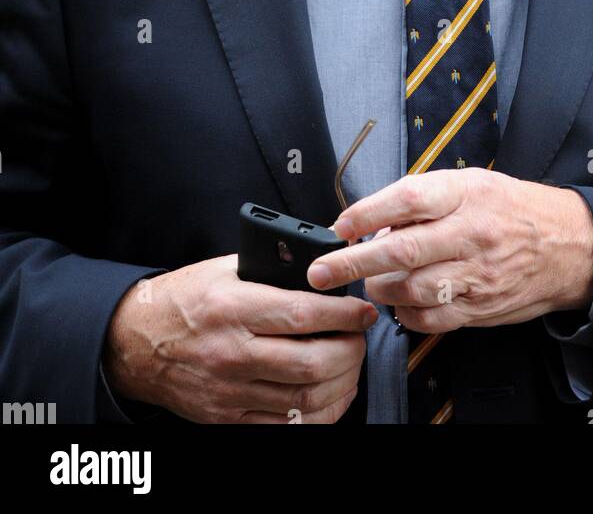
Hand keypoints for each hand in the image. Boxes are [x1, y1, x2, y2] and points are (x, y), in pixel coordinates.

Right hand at [102, 253, 377, 423]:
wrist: (135, 342)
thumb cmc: (183, 300)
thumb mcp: (224, 269)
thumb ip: (270, 267)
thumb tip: (322, 263)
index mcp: (232, 307)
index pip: (302, 314)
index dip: (343, 313)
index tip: (362, 309)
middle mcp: (232, 352)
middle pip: (311, 362)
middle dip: (350, 350)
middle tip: (360, 336)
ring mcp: (230, 391)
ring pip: (304, 397)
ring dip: (342, 382)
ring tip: (351, 362)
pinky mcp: (227, 417)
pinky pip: (284, 425)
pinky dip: (317, 413)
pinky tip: (331, 393)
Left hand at [308, 169, 592, 332]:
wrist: (568, 246)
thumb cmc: (512, 209)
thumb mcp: (473, 183)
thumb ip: (426, 198)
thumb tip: (375, 219)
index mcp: (466, 194)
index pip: (408, 198)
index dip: (367, 211)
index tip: (339, 224)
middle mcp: (470, 233)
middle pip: (401, 249)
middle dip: (352, 263)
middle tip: (320, 272)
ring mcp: (475, 275)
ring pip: (410, 289)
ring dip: (377, 289)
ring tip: (368, 282)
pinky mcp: (479, 308)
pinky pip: (428, 318)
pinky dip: (404, 313)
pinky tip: (399, 301)